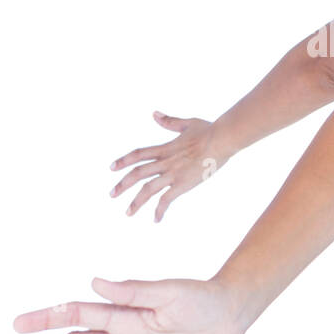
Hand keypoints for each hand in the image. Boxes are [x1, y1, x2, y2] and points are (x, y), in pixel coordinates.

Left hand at [109, 111, 228, 221]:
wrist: (222, 139)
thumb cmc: (209, 130)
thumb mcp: (187, 123)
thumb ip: (169, 122)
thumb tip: (155, 114)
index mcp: (165, 148)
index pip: (138, 155)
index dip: (124, 161)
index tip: (112, 167)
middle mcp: (165, 162)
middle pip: (137, 174)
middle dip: (122, 184)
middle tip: (111, 194)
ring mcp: (173, 174)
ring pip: (148, 189)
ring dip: (136, 202)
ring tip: (128, 213)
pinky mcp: (183, 184)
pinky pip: (167, 200)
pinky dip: (160, 210)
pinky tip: (156, 220)